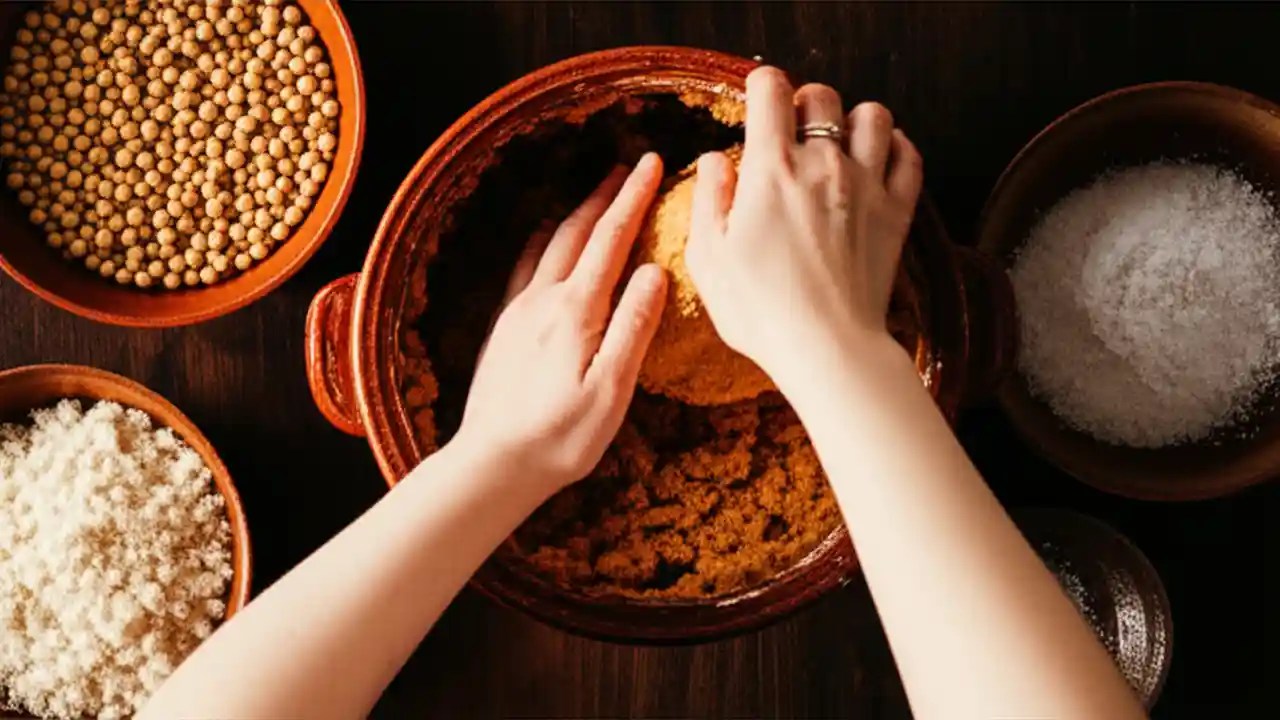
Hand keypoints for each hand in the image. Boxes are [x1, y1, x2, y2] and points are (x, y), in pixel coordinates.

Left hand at [453, 155, 667, 492]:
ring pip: (549, 244)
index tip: (651, 163)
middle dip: (607, 196)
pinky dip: (542, 241)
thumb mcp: (611, 390)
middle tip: (629, 167)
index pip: (612, 240)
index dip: (634, 198)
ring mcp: (518, 312)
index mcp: (576, 311)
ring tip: (596, 194)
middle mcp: (543, 300)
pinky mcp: (504, 329)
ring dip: (576, 214)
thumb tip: (654, 271)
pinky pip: (525, 268)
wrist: (493, 463)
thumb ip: (633, 327)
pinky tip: (543, 240)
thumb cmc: (560, 438)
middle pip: (578, 232)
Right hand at [685, 67, 923, 380]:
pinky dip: (896, 149)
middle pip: (822, 97)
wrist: (827, 348)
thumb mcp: (708, 258)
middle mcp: (823, 165)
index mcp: (771, 170)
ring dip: (854, 121)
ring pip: (874, 116)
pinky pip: (909, 157)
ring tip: (839, 144)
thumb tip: (715, 161)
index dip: (761, 87)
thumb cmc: (760, 311)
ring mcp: (866, 186)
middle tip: (794, 131)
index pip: (771, 91)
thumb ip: (708, 199)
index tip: (756, 101)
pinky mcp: (896, 213)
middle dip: (804, 104)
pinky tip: (878, 162)